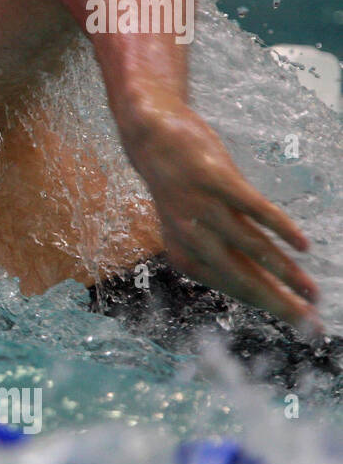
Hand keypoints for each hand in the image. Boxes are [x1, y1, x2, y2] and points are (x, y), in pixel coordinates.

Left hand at [124, 103, 321, 333]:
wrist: (150, 137)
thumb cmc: (180, 188)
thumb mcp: (192, 227)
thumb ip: (222, 252)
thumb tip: (262, 283)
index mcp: (184, 254)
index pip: (234, 288)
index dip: (269, 306)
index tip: (302, 323)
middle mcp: (190, 236)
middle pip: (242, 278)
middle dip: (278, 304)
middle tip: (312, 326)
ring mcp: (202, 206)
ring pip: (250, 247)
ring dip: (284, 272)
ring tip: (311, 292)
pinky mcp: (214, 178)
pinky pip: (252, 207)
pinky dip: (278, 226)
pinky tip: (301, 245)